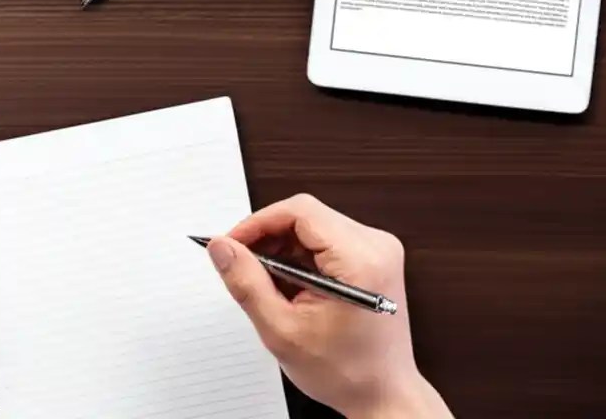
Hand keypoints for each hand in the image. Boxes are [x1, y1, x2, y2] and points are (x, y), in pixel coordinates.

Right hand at [206, 195, 451, 418]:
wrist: (382, 394)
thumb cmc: (346, 371)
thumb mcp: (282, 330)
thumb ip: (247, 283)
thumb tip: (223, 248)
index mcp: (361, 260)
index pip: (300, 212)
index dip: (259, 222)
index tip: (232, 243)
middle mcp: (376, 246)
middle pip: (306, 216)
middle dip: (268, 237)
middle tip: (243, 266)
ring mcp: (377, 249)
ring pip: (313, 226)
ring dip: (283, 249)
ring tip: (269, 284)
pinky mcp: (372, 257)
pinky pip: (325, 240)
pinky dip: (300, 257)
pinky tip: (290, 286)